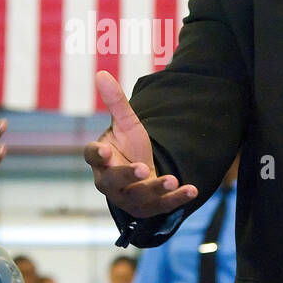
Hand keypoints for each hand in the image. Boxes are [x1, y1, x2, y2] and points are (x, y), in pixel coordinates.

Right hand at [83, 71, 197, 217]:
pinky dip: (176, 199)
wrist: (141, 176)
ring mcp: (128, 198)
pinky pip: (161, 206)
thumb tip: (101, 72)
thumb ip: (116, 102)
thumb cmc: (128, 148)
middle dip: (126, 175)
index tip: (103, 150)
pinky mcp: (148, 209)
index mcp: (101, 160)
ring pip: (138, 196)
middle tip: (140, 168)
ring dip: (155, 188)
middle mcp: (109, 183)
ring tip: (171, 179)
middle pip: (112, 181)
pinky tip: (191, 190)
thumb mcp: (126, 124)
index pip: (92, 157)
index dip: (96, 154)